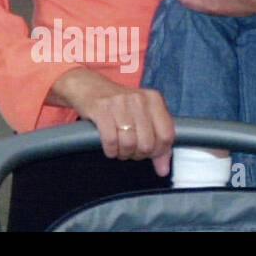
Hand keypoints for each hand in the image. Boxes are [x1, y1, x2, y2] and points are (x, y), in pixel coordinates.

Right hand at [49, 68, 174, 176]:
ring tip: (120, 149)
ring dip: (123, 153)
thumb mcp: (142, 117)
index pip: (166, 135)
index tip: (149, 152)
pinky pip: (110, 141)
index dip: (158, 151)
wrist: (88, 86)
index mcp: (153, 99)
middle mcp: (138, 99)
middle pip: (147, 143)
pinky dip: (110, 150)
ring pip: (129, 143)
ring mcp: (119, 103)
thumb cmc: (118, 104)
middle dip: (138, 154)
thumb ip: (156, 142)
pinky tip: (110, 147)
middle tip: (131, 151)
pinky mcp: (101, 109)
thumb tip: (163, 169)